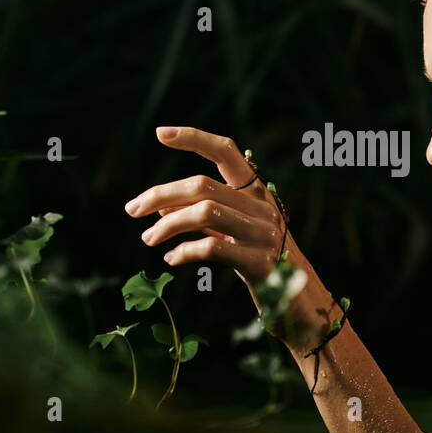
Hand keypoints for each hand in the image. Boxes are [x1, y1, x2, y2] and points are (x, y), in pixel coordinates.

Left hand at [124, 126, 287, 289]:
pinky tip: (172, 259)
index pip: (226, 151)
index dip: (194, 138)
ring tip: (148, 238)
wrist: (298, 299)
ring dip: (167, 226)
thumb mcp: (231, 231)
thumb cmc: (258, 260)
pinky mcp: (259, 261)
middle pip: (202, 186)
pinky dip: (185, 251)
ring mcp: (263, 233)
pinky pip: (213, 248)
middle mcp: (262, 206)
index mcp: (256, 191)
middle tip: (132, 209)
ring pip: (204, 213)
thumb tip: (160, 208)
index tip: (161, 133)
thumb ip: (201, 216)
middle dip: (160, 194)